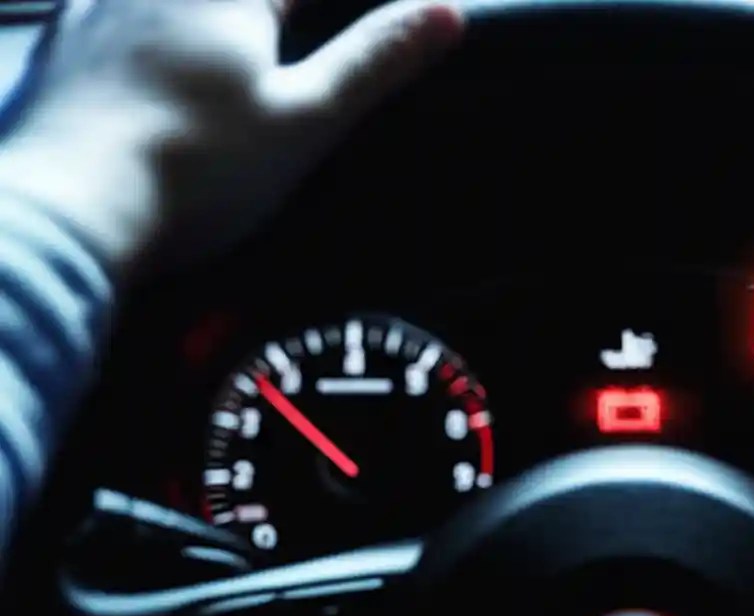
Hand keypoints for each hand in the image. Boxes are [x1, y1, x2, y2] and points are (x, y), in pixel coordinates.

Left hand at [0, 0, 462, 276]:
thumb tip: (447, 13)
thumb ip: (376, 61)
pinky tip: (152, 55)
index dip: (343, 7)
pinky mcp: (61, 47)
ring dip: (217, 22)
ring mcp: (99, 9)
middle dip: (275, 14)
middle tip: (292, 43)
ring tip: (237, 57)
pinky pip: (110, 11)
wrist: (69, 212)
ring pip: (170, 1)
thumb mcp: (306, 120)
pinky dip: (145, 23)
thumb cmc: (195, 169)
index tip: (389, 13)